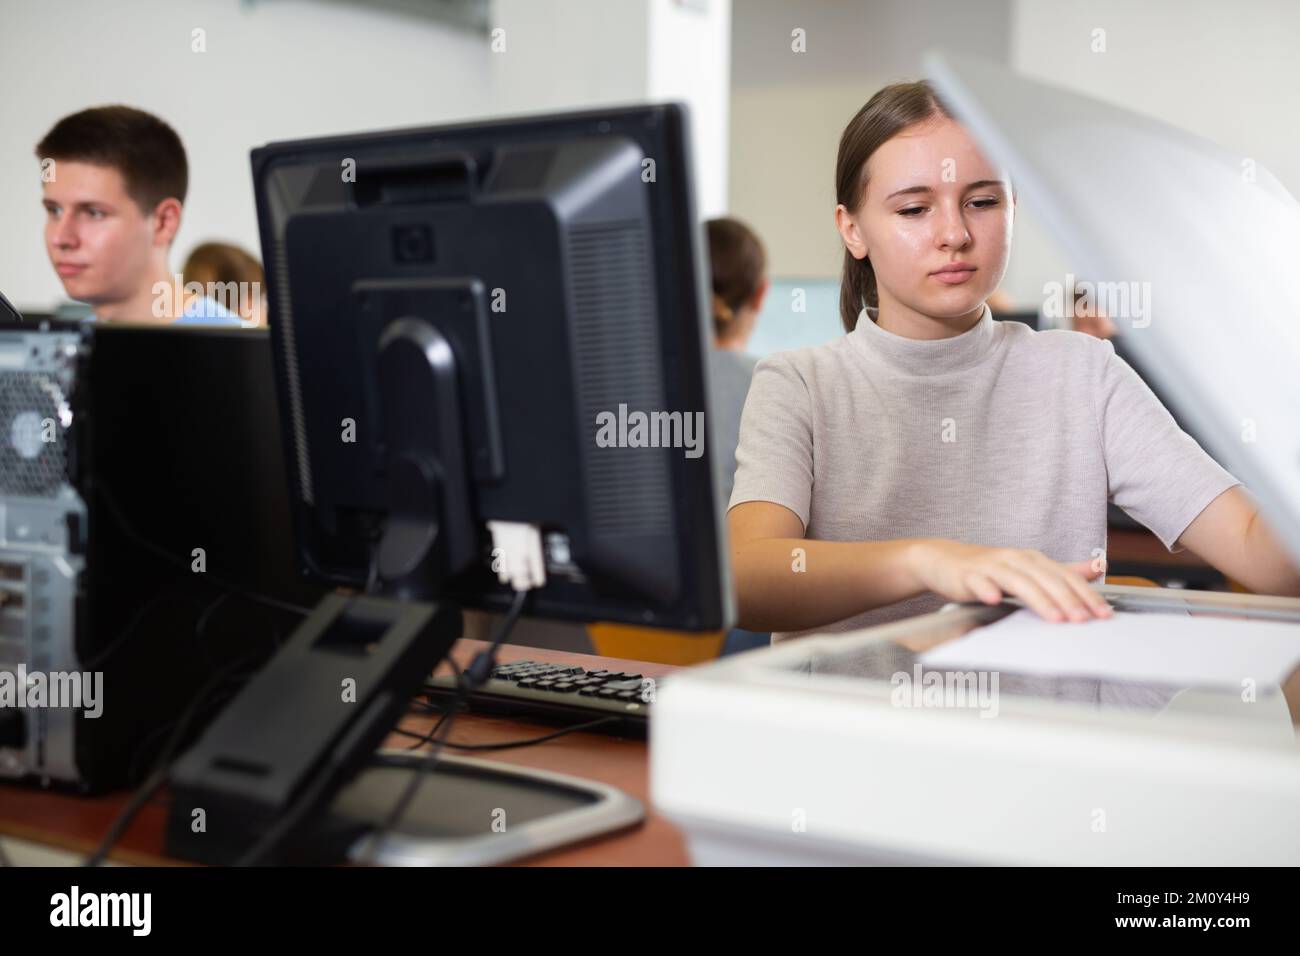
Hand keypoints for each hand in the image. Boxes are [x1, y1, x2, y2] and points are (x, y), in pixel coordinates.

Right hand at [909, 540, 1112, 622]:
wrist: (945, 560)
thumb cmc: (990, 569)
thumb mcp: (1029, 568)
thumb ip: (1063, 571)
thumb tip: (1098, 567)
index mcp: (1033, 559)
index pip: (1066, 577)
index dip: (1086, 595)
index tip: (1102, 614)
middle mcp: (1016, 559)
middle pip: (1046, 579)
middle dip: (1067, 600)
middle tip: (1083, 620)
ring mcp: (992, 566)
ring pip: (1018, 581)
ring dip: (1038, 599)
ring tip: (1054, 618)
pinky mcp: (969, 575)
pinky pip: (979, 582)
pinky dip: (987, 589)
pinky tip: (994, 599)